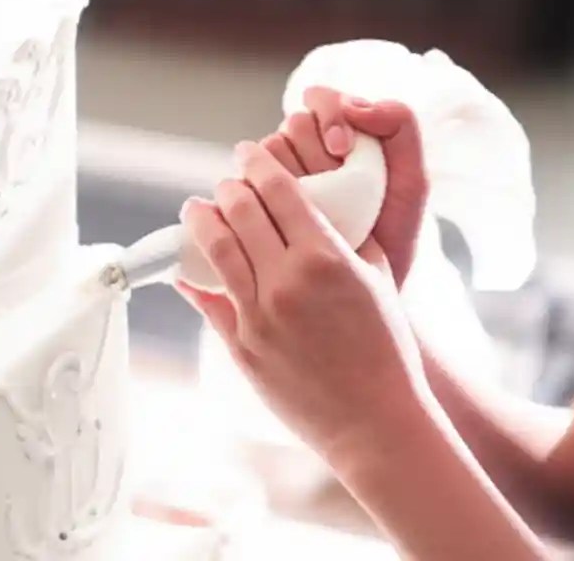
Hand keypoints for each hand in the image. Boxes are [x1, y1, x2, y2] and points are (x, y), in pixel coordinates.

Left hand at [177, 142, 428, 463]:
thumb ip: (343, 235)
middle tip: (227, 182)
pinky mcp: (241, 345)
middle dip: (229, 187)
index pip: (278, 188)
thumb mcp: (375, 277)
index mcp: (324, 257)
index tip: (249, 154)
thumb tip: (310, 204)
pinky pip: (208, 299)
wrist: (375, 419)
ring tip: (197, 209)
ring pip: (214, 248)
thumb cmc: (384, 346)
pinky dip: (194, 274)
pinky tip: (189, 262)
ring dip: (201, 220)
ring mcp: (259, 314)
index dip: (257, 163)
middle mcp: (287, 280)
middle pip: (239, 210)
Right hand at [261, 87, 427, 286]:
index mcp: (338, 137)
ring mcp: (276, 181)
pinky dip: (253, 194)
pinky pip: (242, 185)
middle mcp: (303, 153)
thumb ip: (400, 128)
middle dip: (310, 145)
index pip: (320, 100)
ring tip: (309, 206)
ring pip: (265, 151)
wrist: (368, 295)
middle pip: (292, 125)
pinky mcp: (254, 208)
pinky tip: (271, 216)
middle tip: (331, 179)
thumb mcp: (409, 185)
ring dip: (283, 171)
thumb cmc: (390, 238)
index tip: (342, 148)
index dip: (328, 114)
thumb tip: (356, 104)